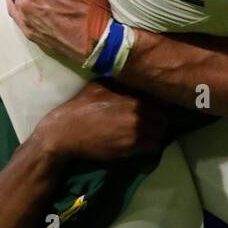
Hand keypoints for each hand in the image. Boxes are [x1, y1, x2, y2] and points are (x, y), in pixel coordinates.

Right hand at [37, 82, 168, 163]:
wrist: (65, 133)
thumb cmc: (80, 108)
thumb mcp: (98, 86)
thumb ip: (118, 83)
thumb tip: (129, 78)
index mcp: (132, 99)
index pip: (159, 104)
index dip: (158, 108)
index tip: (156, 112)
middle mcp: (138, 115)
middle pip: (163, 121)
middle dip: (160, 123)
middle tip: (154, 125)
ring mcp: (135, 133)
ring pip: (160, 136)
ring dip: (157, 135)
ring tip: (150, 136)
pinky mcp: (129, 149)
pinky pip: (151, 149)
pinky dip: (151, 147)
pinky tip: (144, 146)